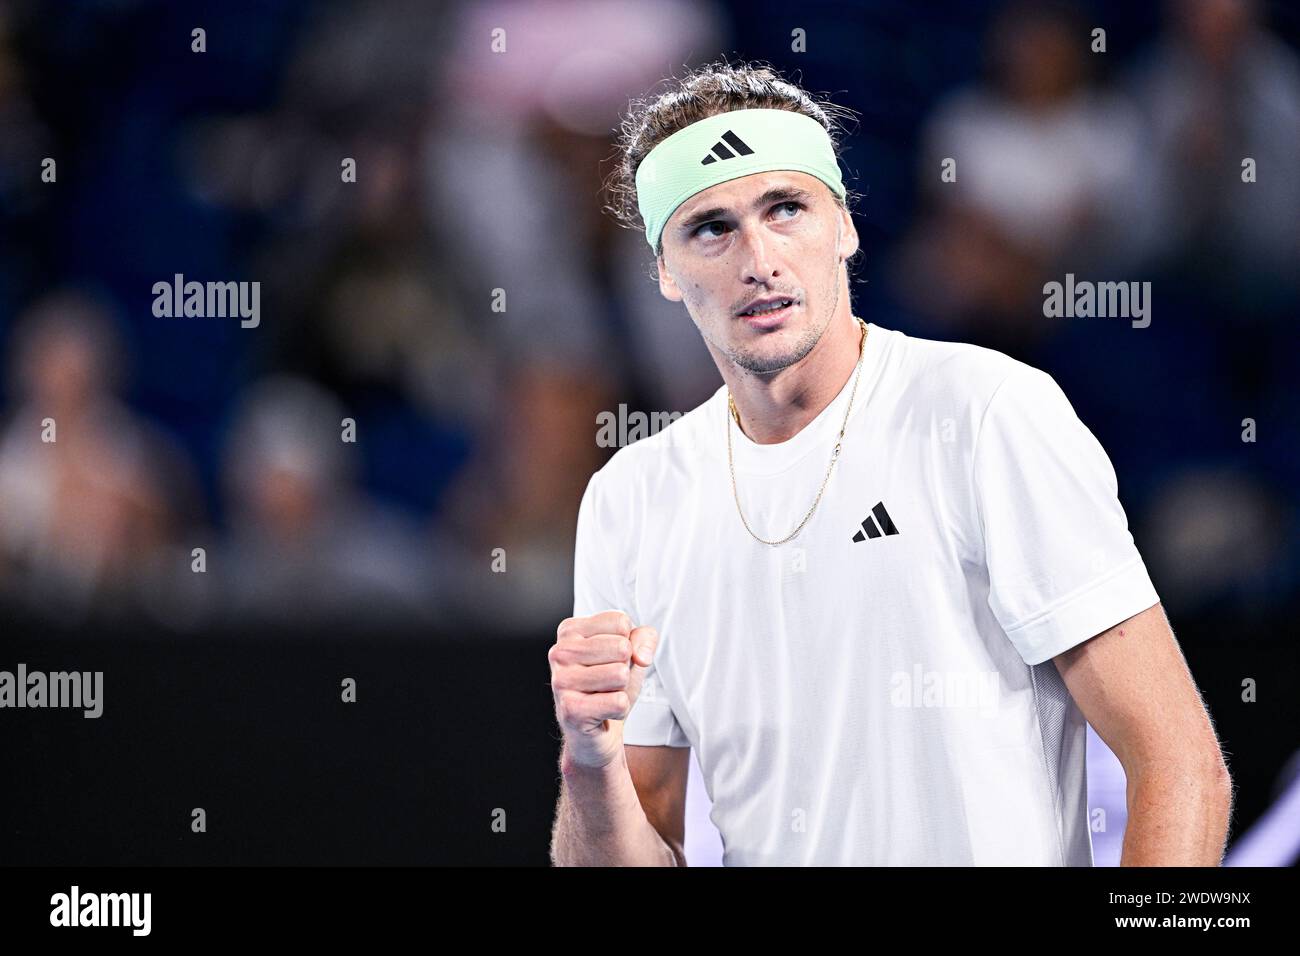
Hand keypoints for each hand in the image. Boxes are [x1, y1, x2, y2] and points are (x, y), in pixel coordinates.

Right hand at [549, 610, 659, 770]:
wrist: (598, 732)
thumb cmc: (611, 685)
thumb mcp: (632, 653)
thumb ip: (644, 637)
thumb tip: (641, 656)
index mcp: (570, 631)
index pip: (620, 622)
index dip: (628, 643)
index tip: (610, 659)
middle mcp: (559, 652)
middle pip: (622, 647)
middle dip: (625, 668)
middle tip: (608, 682)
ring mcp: (561, 681)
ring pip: (620, 674)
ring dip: (622, 690)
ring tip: (604, 696)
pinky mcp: (570, 710)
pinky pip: (619, 702)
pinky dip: (620, 710)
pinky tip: (603, 713)